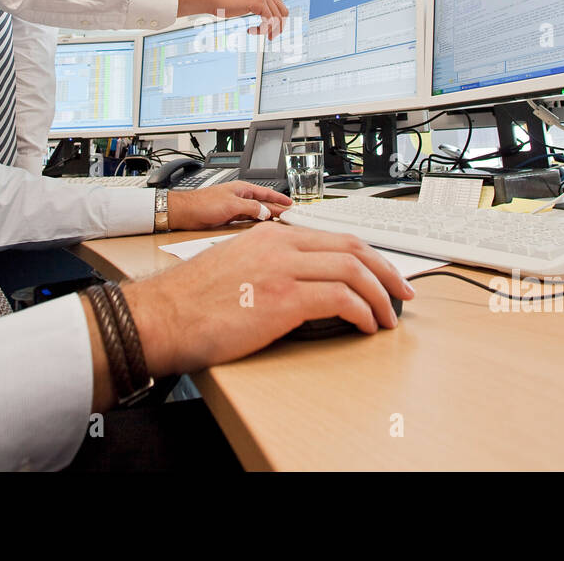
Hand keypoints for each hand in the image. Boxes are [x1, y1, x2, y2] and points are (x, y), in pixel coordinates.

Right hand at [123, 222, 415, 376]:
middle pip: (352, 248)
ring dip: (379, 295)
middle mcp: (279, 245)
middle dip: (386, 270)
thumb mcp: (233, 268)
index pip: (334, 238)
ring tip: (388, 317)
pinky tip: (365, 326)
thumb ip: (266, 267)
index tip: (382, 273)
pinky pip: (339, 299)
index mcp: (270, 237)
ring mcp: (282, 270)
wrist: (159, 316)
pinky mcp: (282, 299)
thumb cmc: (189, 302)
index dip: (367, 256)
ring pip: (352, 270)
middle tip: (404, 292)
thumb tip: (298, 287)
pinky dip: (361, 312)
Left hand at [165, 181, 291, 230]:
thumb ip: (250, 208)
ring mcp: (234, 207)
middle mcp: (239, 196)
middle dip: (276, 208)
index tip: (290, 203)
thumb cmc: (202, 203)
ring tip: (279, 222)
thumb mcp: (231, 205)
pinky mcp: (229, 217)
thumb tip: (265, 212)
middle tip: (289, 215)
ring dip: (266, 216)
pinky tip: (261, 226)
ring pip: (255, 211)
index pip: (266, 192)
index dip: (279, 197)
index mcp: (241, 188)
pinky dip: (256, 222)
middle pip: (262, 202)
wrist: (184, 213)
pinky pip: (247, 219)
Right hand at [175, 0, 321, 39]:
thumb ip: (262, 7)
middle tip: (268, 37)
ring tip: (256, 34)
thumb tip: (272, 23)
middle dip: (278, 28)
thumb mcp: (248, 3)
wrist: (213, 0)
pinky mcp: (259, 2)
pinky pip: (269, 21)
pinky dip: (261, 30)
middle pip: (284, 13)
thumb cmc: (227, 3)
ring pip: (277, 20)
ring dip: (268, 31)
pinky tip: (250, 30)